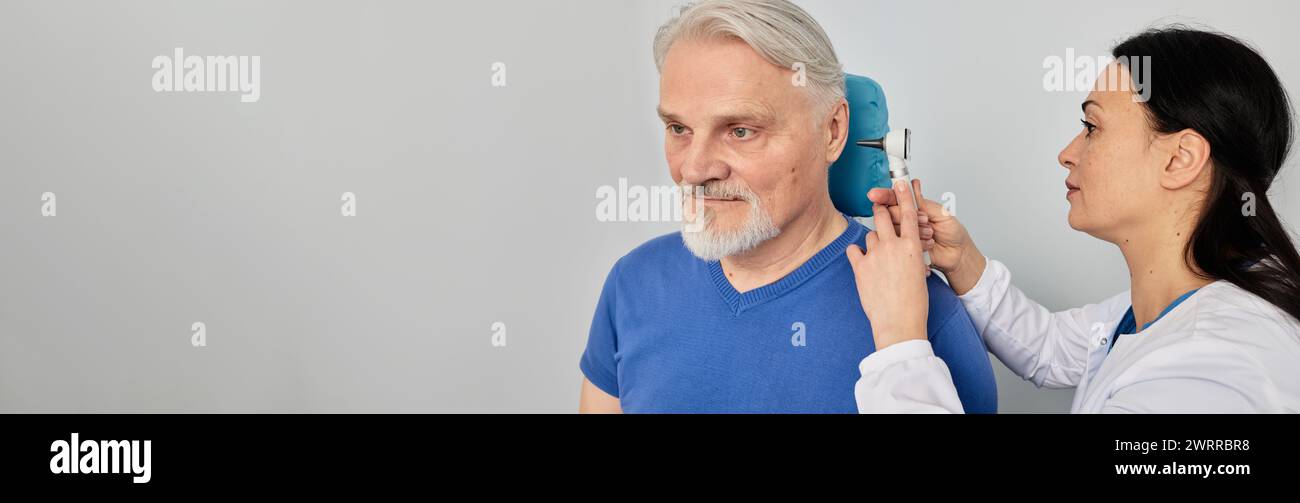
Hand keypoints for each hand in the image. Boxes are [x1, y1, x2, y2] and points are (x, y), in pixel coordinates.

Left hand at [847, 181, 929, 350]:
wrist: (899, 322)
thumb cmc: (913, 303)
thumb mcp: (919, 273)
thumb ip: (910, 257)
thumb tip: (905, 253)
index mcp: (912, 247)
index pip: (908, 214)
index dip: (903, 196)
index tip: (900, 183)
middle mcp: (892, 247)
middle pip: (882, 217)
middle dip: (880, 210)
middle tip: (878, 207)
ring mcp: (875, 255)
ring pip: (869, 235)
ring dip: (873, 242)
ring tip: (878, 258)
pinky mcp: (860, 267)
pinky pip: (854, 251)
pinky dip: (857, 253)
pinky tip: (862, 261)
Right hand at [866, 178, 985, 294]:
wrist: (958, 254)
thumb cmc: (953, 233)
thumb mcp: (941, 213)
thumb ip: (922, 202)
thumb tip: (912, 186)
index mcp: (915, 207)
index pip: (894, 199)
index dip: (884, 195)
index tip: (875, 194)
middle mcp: (907, 220)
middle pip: (891, 213)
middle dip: (906, 216)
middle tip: (925, 220)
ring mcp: (904, 234)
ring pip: (896, 229)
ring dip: (916, 230)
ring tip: (931, 233)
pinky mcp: (905, 248)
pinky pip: (900, 244)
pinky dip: (916, 242)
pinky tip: (928, 243)